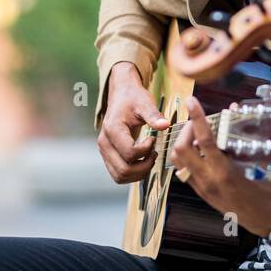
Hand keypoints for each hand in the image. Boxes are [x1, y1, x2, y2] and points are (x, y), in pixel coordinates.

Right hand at [97, 62, 169, 183]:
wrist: (122, 94)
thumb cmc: (133, 97)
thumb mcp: (145, 103)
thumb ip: (154, 115)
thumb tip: (165, 125)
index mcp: (112, 129)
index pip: (130, 153)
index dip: (146, 150)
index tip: (153, 138)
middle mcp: (105, 142)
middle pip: (123, 170)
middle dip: (144, 166)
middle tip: (154, 153)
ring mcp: (104, 150)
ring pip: (119, 176)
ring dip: (138, 173)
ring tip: (149, 158)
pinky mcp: (108, 155)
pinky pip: (118, 173)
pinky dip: (132, 173)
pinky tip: (143, 161)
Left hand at [170, 97, 270, 237]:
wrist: (266, 220)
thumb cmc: (268, 191)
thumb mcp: (263, 163)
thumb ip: (247, 136)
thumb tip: (234, 110)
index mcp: (224, 172)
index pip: (204, 140)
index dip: (197, 118)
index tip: (192, 101)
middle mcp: (209, 181)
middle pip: (181, 149)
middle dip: (185, 130)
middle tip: (197, 121)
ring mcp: (202, 188)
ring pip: (178, 160)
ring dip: (182, 143)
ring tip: (196, 135)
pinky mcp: (200, 192)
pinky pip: (184, 170)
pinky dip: (187, 155)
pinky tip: (200, 150)